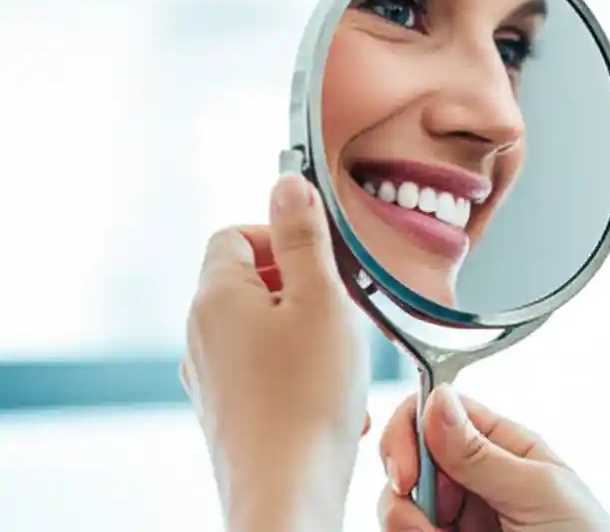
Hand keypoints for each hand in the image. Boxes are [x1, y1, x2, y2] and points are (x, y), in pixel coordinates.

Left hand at [182, 173, 370, 530]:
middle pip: (250, 282)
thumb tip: (287, 184)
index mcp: (215, 297)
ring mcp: (209, 378)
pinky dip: (299, 376)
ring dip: (306, 336)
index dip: (280, 235)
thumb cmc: (306, 401)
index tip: (321, 258)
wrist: (286, 492)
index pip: (234, 234)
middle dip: (302, 289)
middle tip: (342, 311)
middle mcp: (200, 335)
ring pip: (263, 331)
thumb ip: (304, 237)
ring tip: (341, 363)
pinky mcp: (227, 414)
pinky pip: (265, 375)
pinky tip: (333, 402)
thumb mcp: (321, 299)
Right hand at [378, 385, 609, 530]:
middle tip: (431, 525)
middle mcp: (475, 478)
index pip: (438, 413)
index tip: (406, 474)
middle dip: (405, 492)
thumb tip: (438, 400)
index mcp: (503, 446)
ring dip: (411, 525)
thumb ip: (481, 452)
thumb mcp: (537, 491)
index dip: (409, 434)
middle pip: (409, 462)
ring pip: (400, 506)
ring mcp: (460, 516)